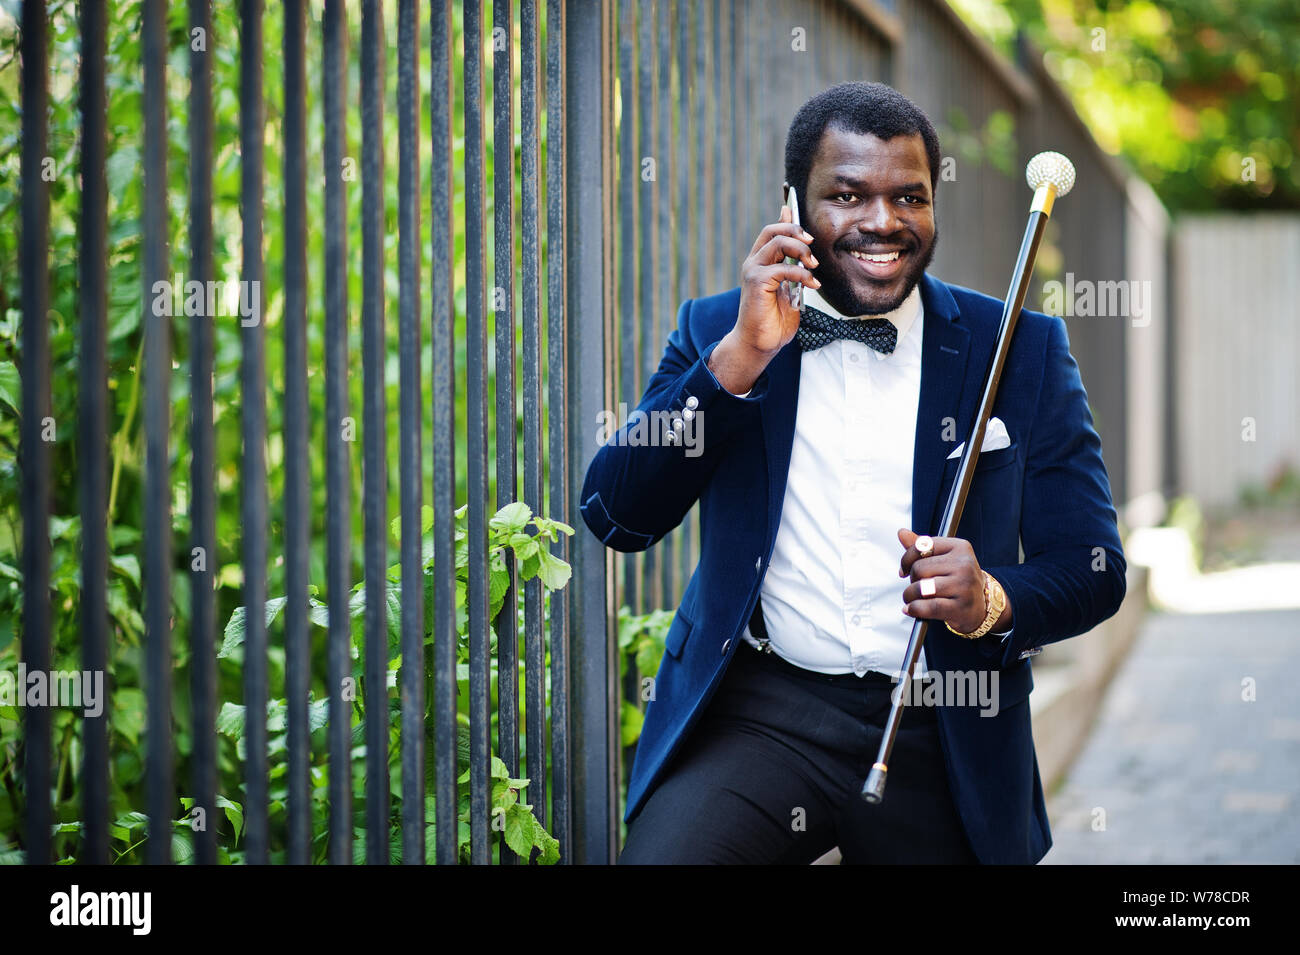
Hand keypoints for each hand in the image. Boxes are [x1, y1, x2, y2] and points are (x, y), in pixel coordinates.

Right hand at [735, 203, 819, 353]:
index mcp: (761, 262)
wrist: (758, 343)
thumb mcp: (789, 290)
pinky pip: (783, 268)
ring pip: (777, 242)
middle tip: (812, 243)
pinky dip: (802, 274)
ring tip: (814, 266)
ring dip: (801, 250)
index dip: (787, 221)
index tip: (806, 227)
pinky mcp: (756, 282)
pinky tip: (812, 285)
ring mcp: (753, 271)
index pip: (772, 231)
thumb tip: (804, 257)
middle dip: (795, 231)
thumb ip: (794, 271)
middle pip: (772, 230)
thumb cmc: (773, 321)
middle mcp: (754, 262)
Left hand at [897, 528, 1010, 634]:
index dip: (906, 560)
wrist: (979, 605)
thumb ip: (921, 546)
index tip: (904, 570)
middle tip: (916, 587)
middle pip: (919, 569)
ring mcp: (964, 586)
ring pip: (921, 588)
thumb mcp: (943, 559)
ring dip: (910, 596)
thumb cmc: (957, 579)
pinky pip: (928, 607)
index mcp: (960, 547)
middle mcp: (964, 564)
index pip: (922, 546)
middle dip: (911, 580)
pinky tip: (912, 609)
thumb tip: (902, 533)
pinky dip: (915, 609)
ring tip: (912, 599)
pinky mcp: (961, 607)